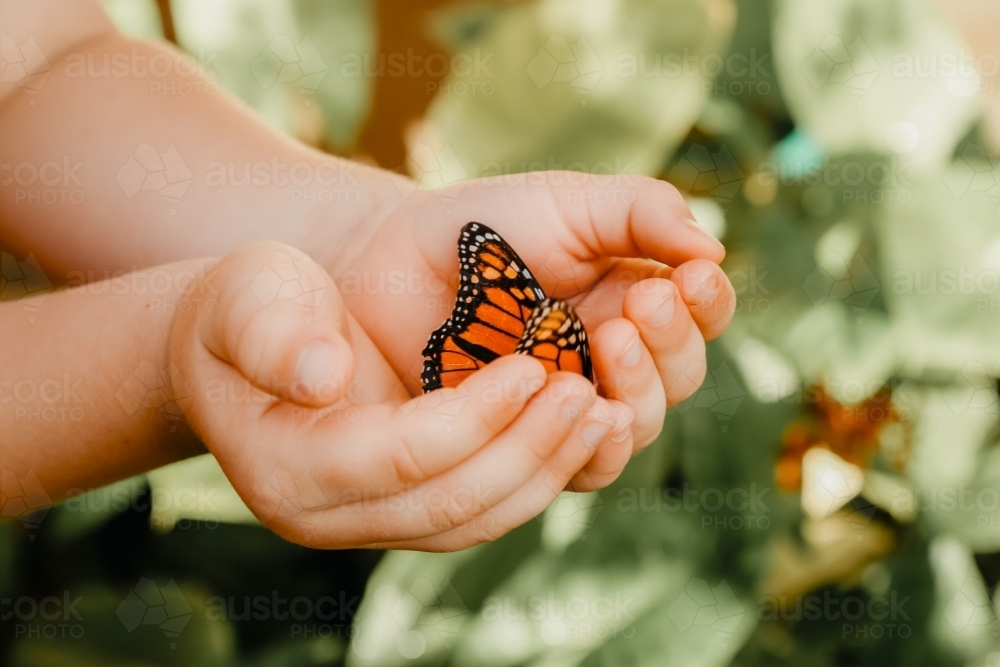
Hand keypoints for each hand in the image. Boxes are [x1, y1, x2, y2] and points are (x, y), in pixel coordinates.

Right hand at [170, 242, 631, 550]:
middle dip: (526, 450)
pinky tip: (574, 434)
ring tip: (599, 414)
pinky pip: (478, 513)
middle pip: (449, 503)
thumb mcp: (247, 300)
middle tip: (587, 394)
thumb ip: (274, 334)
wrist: (241, 350)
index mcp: (287, 465)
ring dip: (544, 471)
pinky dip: (531, 479)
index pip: (400, 456)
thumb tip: (325, 374)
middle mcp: (327, 515)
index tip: (530, 368)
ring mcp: (367, 523)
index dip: (473, 417)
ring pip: (473, 520)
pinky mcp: (404, 511)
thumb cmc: (247, 310)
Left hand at [322, 172, 736, 490]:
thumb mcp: (570, 203)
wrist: (391, 262)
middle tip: (642, 304)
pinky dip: (599, 443)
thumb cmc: (483, 227)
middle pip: (680, 374)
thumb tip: (715, 250)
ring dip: (642, 387)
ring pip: (641, 422)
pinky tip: (594, 407)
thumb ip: (641, 212)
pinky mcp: (528, 437)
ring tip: (611, 339)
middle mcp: (609, 355)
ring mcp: (570, 400)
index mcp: (630, 297)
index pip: (699, 316)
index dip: (708, 303)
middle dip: (672, 342)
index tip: (690, 276)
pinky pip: (584, 463)